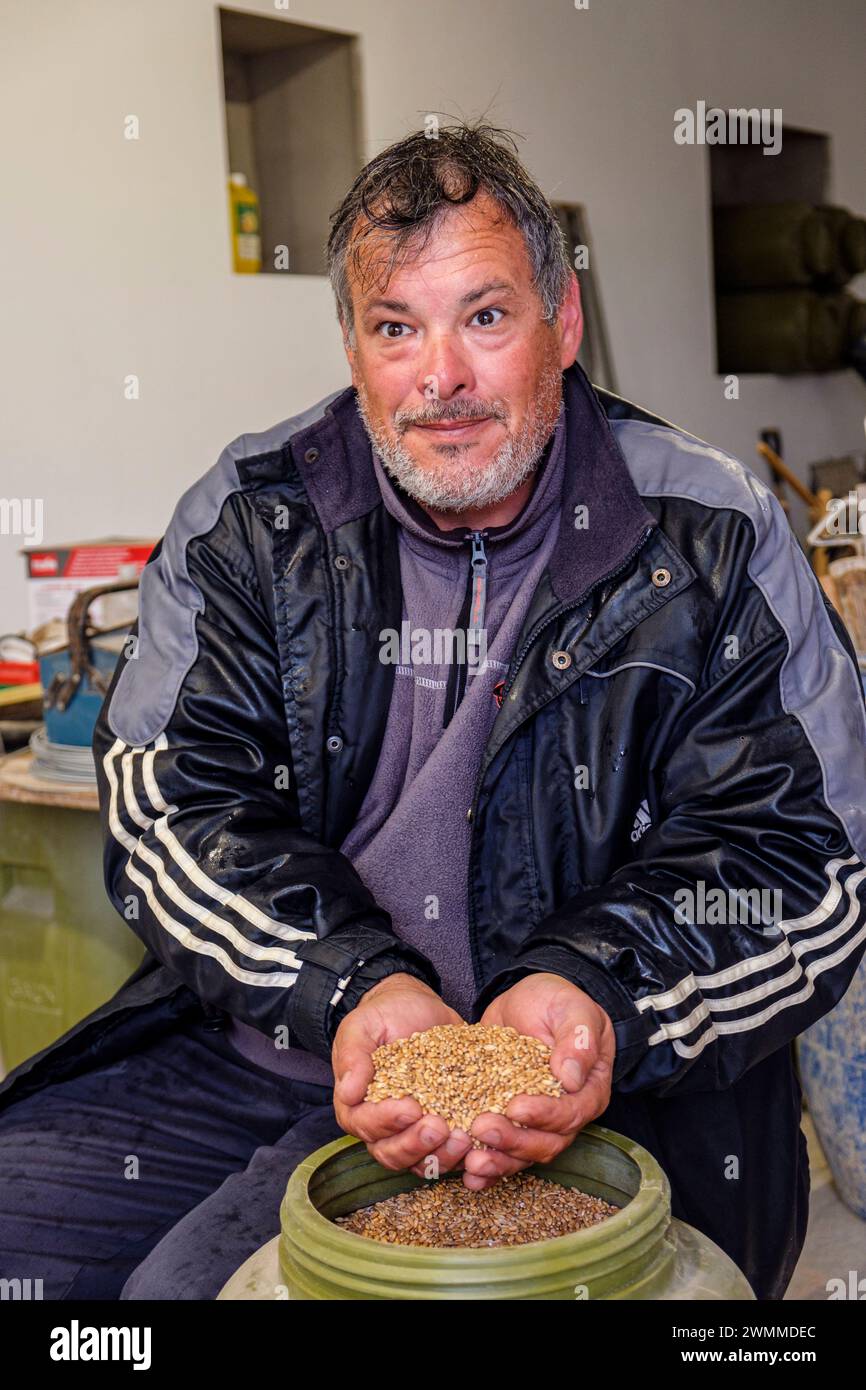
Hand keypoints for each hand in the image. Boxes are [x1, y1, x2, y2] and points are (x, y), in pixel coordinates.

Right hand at [332, 973, 472, 1179]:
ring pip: (422, 1162)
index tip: (411, 1108)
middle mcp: (384, 1125)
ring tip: (464, 1137)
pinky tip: (479, 1140)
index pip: (365, 1124)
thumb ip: (352, 1056)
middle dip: (416, 1145)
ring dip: (442, 1156)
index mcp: (358, 1104)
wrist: (416, 1006)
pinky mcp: (443, 1125)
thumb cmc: (384, 1015)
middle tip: (439, 1126)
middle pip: (392, 1153)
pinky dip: (464, 1154)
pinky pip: (450, 1151)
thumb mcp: (362, 1026)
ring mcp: (414, 1130)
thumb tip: (348, 1092)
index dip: (386, 1122)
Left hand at [465, 972, 614, 1189]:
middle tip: (482, 1127)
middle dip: (514, 1140)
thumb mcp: (572, 1007)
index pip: (571, 1113)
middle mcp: (566, 1114)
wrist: (528, 1001)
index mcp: (588, 1090)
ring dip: (498, 1162)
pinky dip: (487, 1168)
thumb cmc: (557, 1001)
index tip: (516, 1106)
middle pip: (546, 1142)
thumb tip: (571, 1077)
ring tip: (472, 1162)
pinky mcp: (510, 1122)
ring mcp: (537, 1122)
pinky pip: (503, 1152)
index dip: (545, 1114)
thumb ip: (578, 1038)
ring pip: (523, 1154)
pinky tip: (466, 1175)